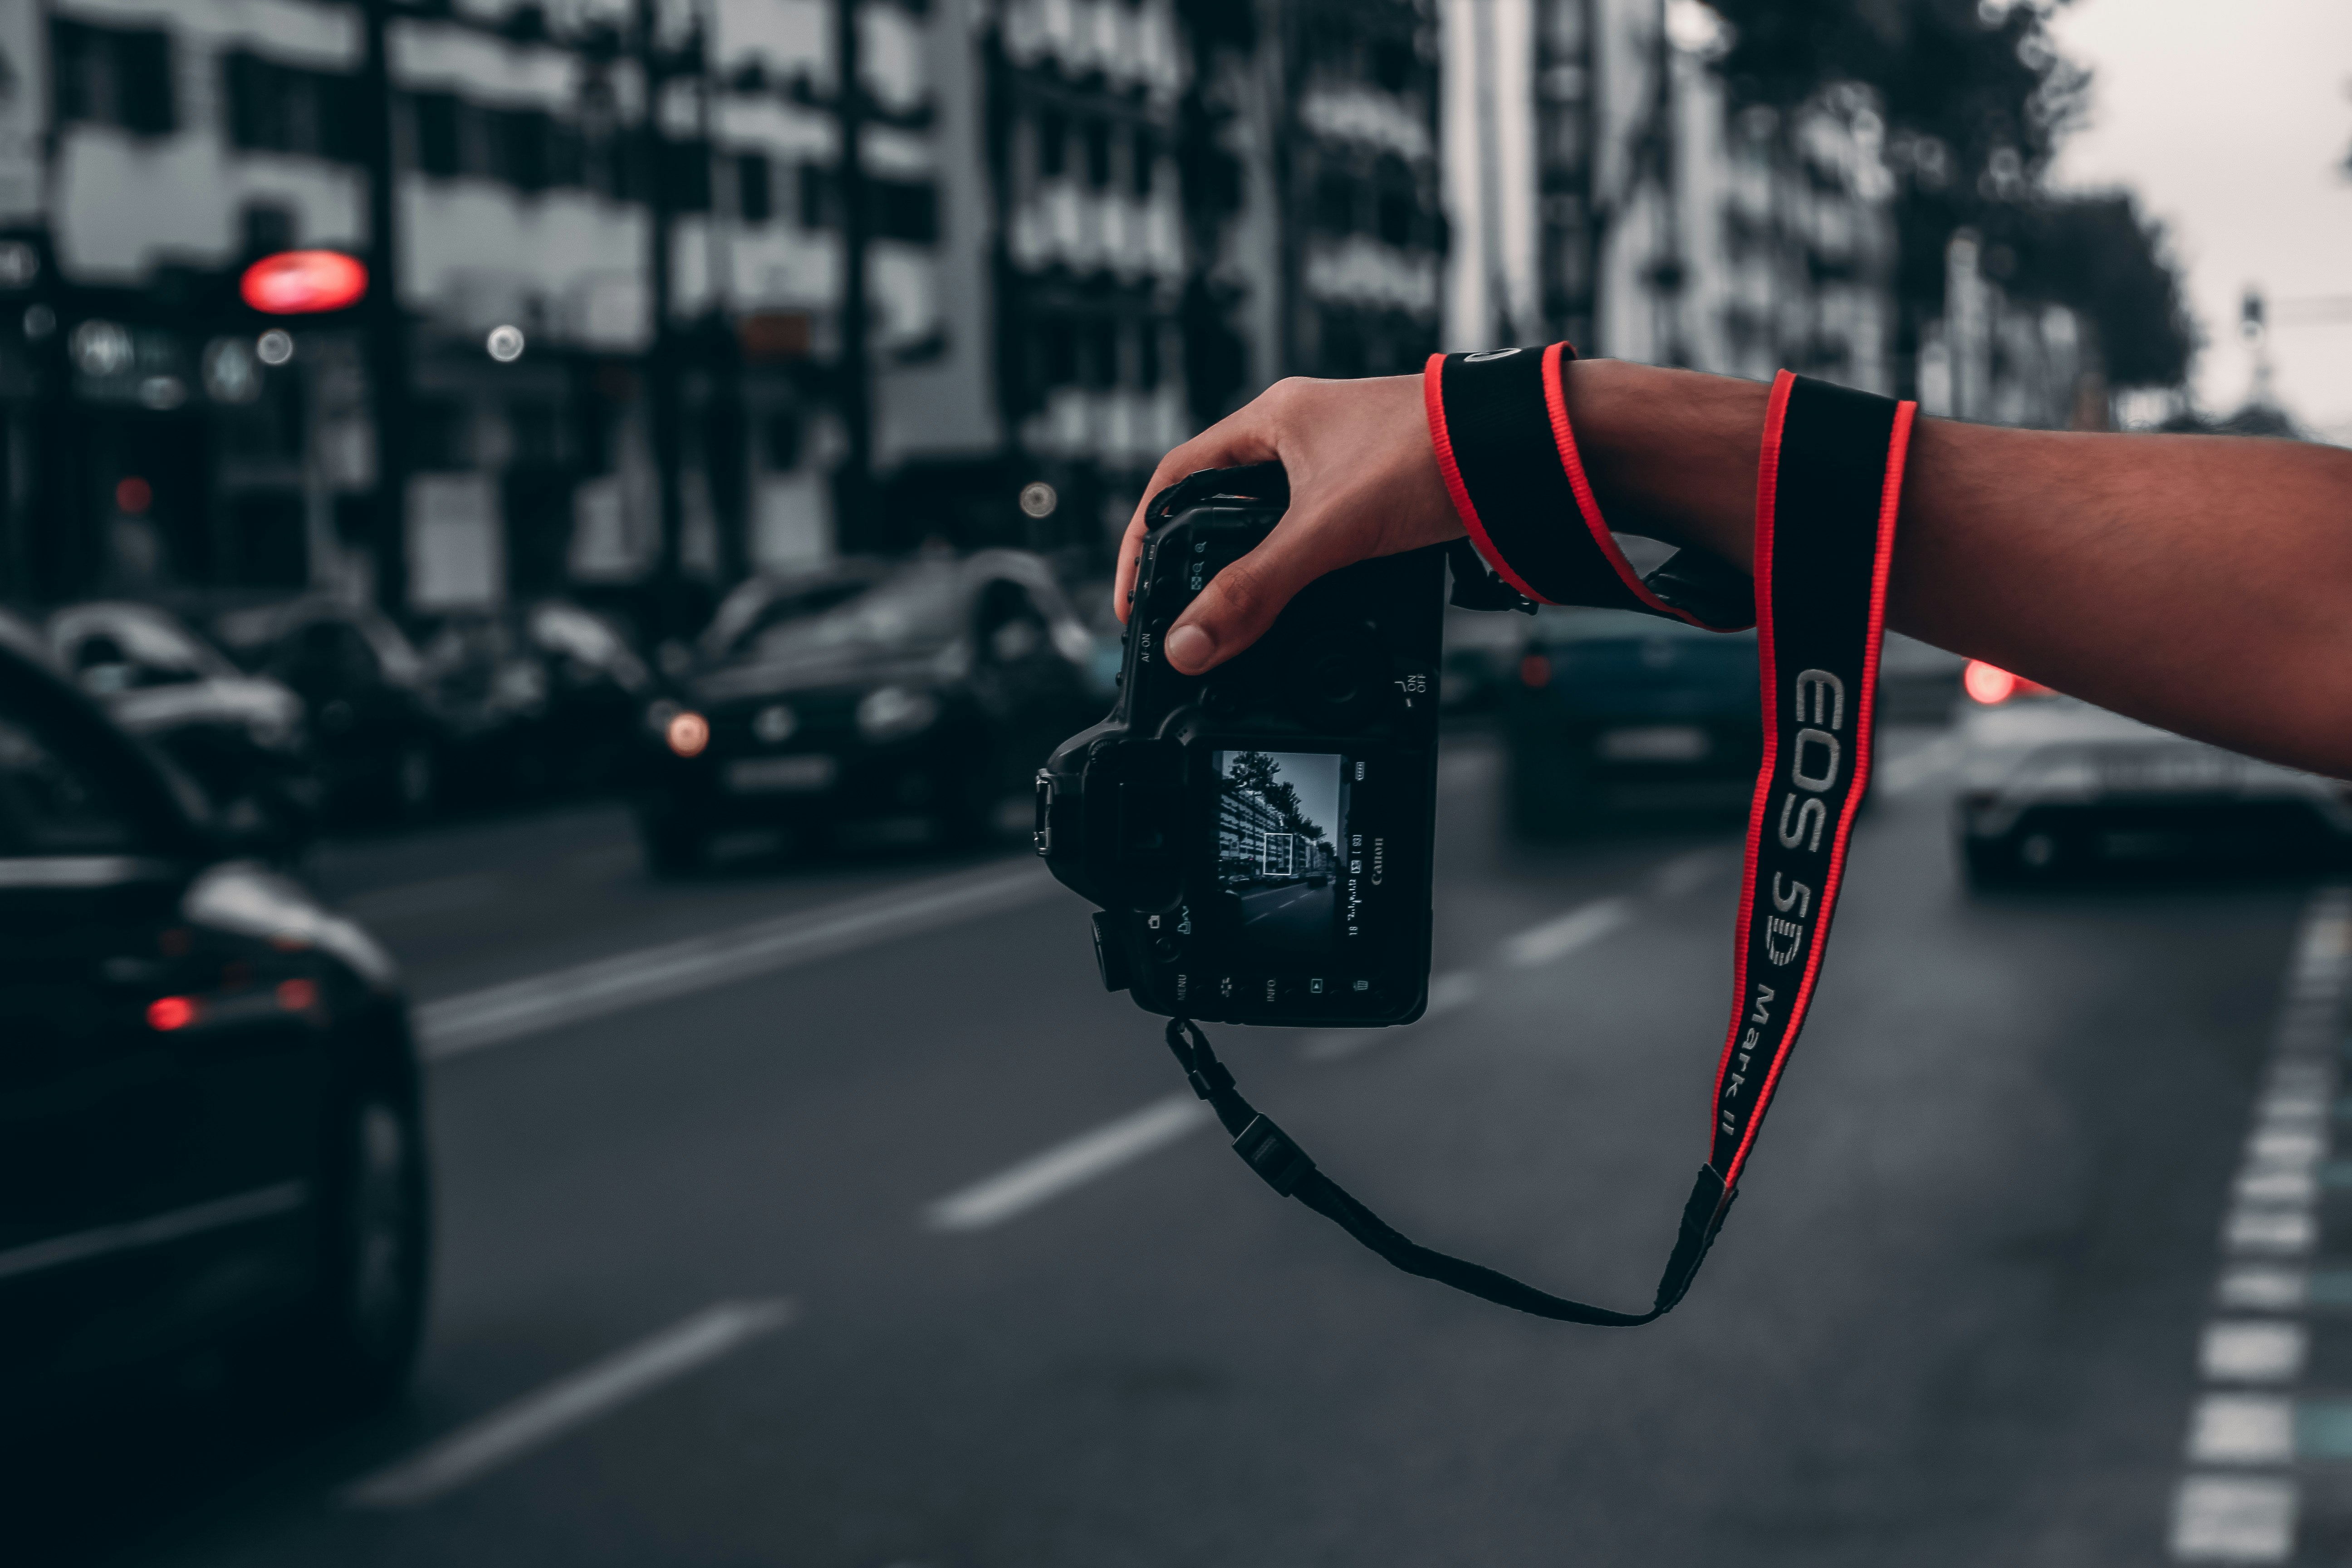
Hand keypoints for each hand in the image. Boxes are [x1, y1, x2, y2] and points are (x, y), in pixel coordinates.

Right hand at [1114, 374, 1462, 673]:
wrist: (1524, 452)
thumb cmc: (1433, 455)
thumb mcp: (1326, 530)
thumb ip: (1256, 588)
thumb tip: (1188, 642)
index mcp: (1274, 419)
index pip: (1177, 477)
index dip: (1145, 536)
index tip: (1136, 595)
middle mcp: (1304, 434)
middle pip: (1223, 503)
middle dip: (1201, 559)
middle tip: (1186, 615)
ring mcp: (1345, 464)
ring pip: (1275, 524)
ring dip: (1258, 569)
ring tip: (1241, 619)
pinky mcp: (1383, 494)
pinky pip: (1322, 538)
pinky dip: (1308, 573)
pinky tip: (1310, 603)